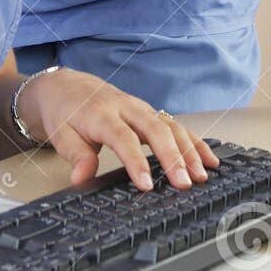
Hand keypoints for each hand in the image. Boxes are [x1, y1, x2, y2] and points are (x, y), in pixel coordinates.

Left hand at [17, 69, 219, 190]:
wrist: (67, 86)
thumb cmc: (65, 112)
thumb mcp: (60, 135)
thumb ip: (75, 155)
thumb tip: (81, 178)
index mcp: (101, 114)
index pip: (123, 138)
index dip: (136, 161)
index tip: (147, 184)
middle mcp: (126, 108)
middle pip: (155, 129)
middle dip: (172, 157)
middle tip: (184, 183)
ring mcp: (141, 108)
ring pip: (171, 126)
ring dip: (189, 151)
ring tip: (202, 175)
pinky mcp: (150, 112)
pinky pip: (177, 125)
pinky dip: (195, 142)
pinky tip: (210, 159)